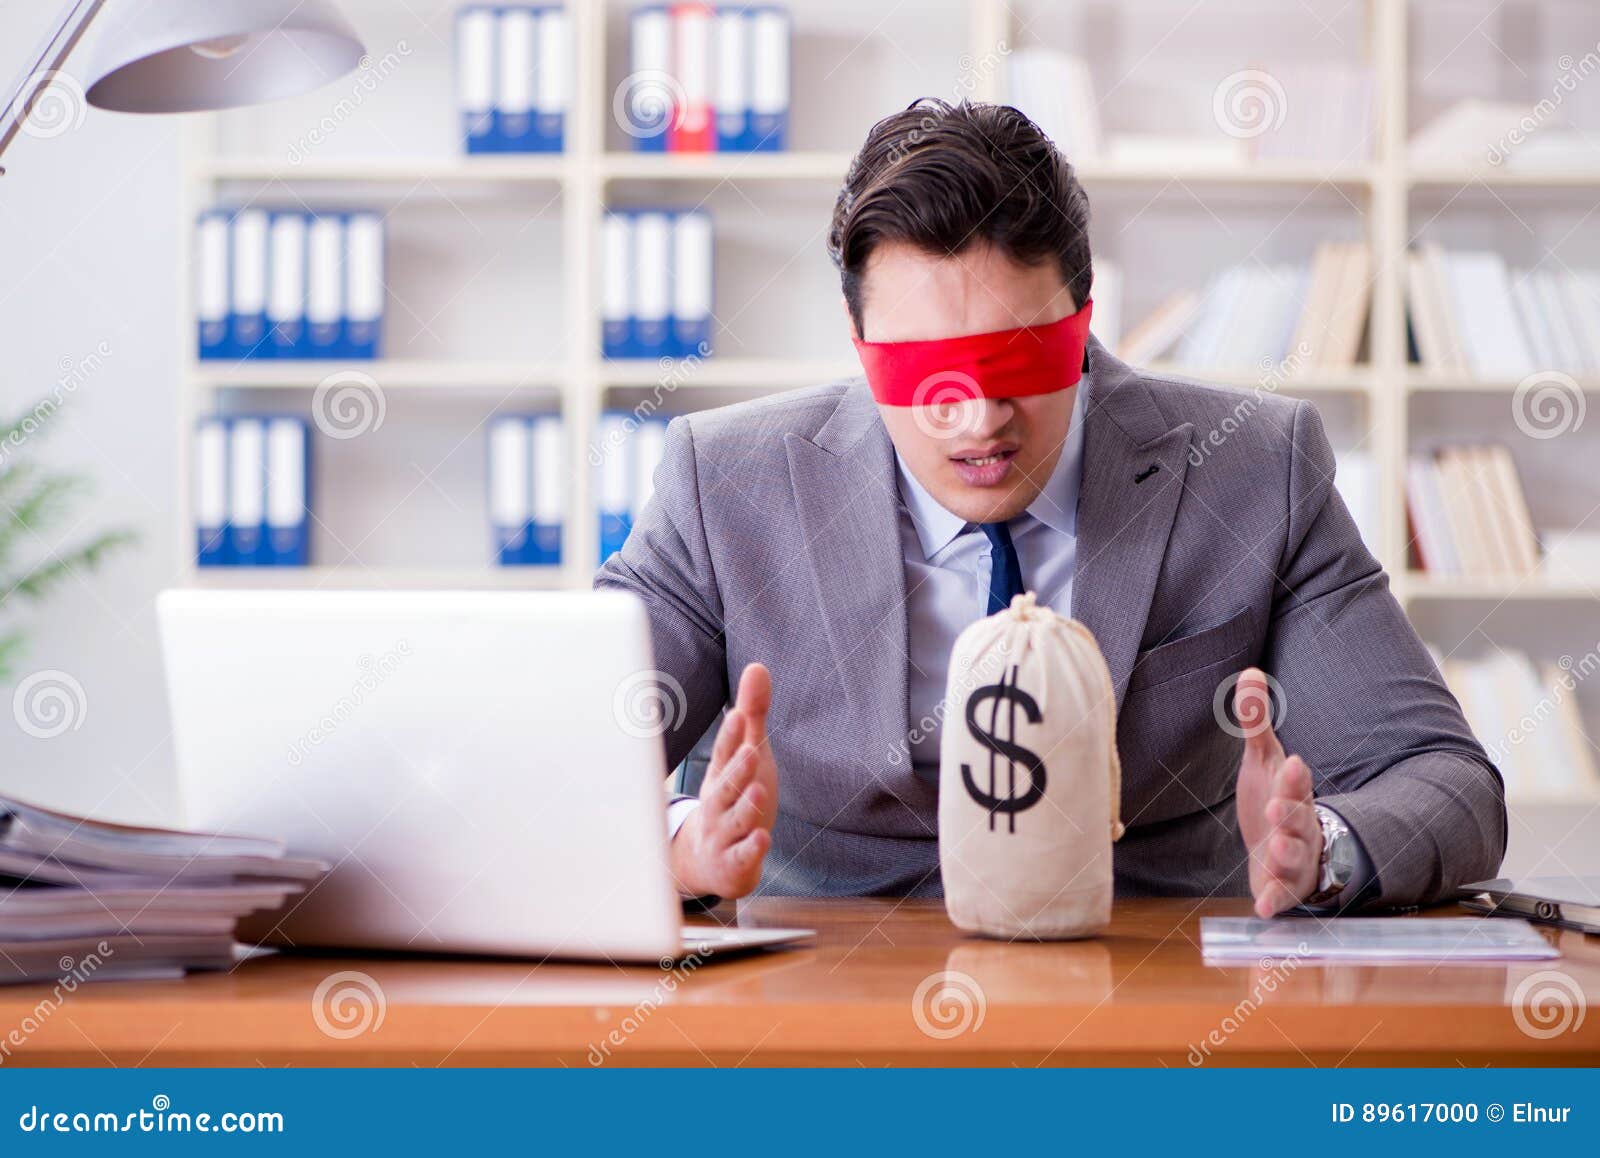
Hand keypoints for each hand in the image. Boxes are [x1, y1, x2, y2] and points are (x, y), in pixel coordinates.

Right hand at [668, 663, 778, 898]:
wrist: (706, 860)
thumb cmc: (732, 797)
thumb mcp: (745, 754)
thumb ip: (753, 714)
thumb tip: (758, 665)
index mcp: (721, 774)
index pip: (725, 753)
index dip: (731, 736)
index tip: (739, 715)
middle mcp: (718, 802)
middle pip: (726, 785)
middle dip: (737, 769)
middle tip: (750, 750)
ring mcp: (724, 834)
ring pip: (733, 820)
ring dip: (745, 807)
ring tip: (757, 790)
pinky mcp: (734, 863)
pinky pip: (741, 856)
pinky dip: (750, 849)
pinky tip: (763, 838)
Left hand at [1232, 668, 1322, 917]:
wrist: (1284, 850)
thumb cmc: (1274, 799)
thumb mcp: (1262, 761)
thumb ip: (1256, 722)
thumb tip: (1249, 672)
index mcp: (1293, 793)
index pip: (1296, 781)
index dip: (1293, 775)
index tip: (1290, 762)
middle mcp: (1299, 826)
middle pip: (1298, 817)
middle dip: (1290, 811)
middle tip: (1277, 806)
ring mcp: (1294, 858)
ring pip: (1296, 857)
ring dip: (1288, 853)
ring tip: (1277, 848)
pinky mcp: (1282, 886)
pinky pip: (1282, 895)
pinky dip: (1275, 901)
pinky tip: (1263, 908)